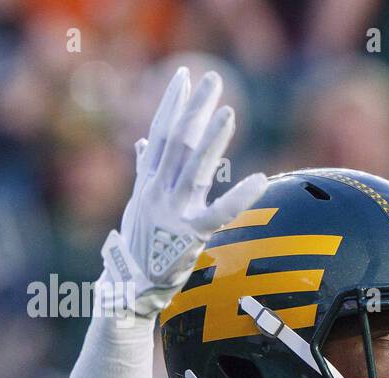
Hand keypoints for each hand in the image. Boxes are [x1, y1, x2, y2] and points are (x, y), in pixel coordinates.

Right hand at [100, 67, 267, 319]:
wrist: (127, 289)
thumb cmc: (138, 246)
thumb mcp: (138, 204)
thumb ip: (144, 171)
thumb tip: (143, 144)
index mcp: (147, 182)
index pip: (160, 132)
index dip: (172, 104)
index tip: (184, 77)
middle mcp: (156, 191)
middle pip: (177, 140)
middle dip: (194, 108)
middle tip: (211, 79)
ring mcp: (172, 212)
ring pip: (194, 167)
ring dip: (212, 138)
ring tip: (228, 111)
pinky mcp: (190, 236)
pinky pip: (219, 212)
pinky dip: (240, 197)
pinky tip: (260, 179)